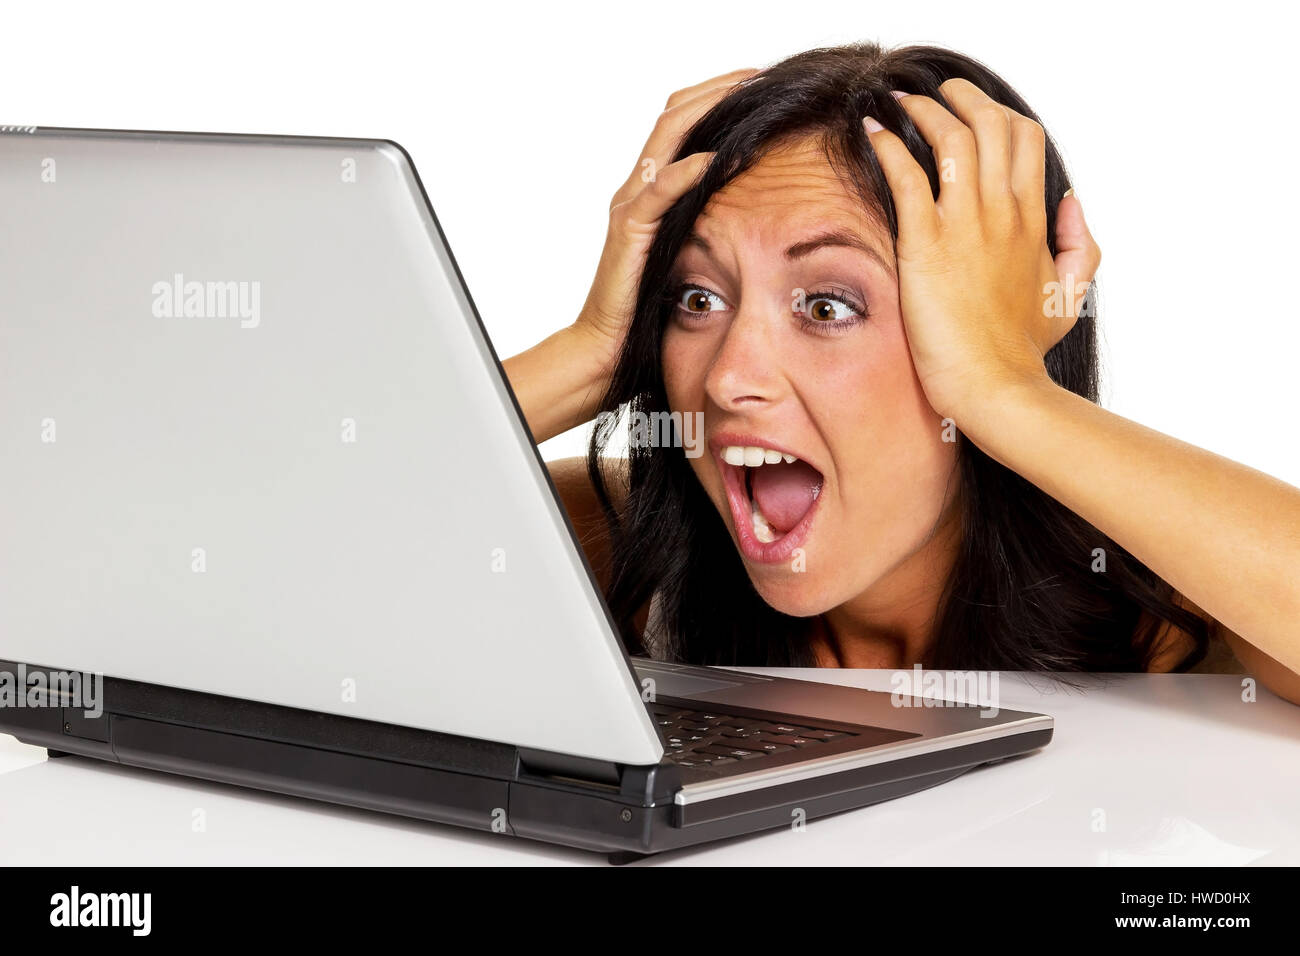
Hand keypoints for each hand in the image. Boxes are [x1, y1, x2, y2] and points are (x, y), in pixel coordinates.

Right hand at [570, 68, 758, 369]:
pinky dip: (685, 171)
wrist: (605, 347)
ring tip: (743, 93)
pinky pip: (657, 193)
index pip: (681, 125)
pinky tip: (713, 158)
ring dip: (705, 111)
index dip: (716, 96)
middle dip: (717, 89)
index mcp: (650, 191)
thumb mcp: (685, 256)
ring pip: (664, 140)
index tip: (758, 83)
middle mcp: (636, 190)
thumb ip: (705, 226)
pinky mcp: (628, 233)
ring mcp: (629, 207)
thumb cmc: (646, 311)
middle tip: (758, 74)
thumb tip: (751, 211)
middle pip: (673, 117)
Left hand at [861, 78, 1100, 424]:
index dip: (999, 115)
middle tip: (938, 94)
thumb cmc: (1023, 349)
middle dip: (963, 99)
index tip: (974, 112)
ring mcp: (965, 226)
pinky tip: (871, 132)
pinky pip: (907, 177)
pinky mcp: (925, 245)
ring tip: (901, 102)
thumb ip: (1081, 247)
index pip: (1024, 140)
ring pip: (953, 140)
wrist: (995, 386)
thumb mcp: (1069, 296)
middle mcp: (1002, 213)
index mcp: (1033, 220)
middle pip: (991, 127)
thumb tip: (1072, 202)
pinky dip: (887, 146)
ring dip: (924, 112)